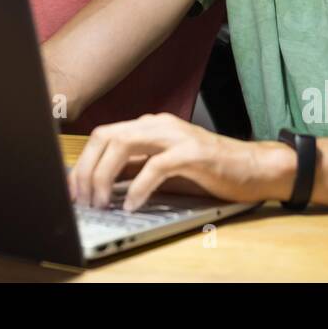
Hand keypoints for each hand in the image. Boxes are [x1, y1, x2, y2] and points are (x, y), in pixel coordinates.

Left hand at [67, 113, 286, 211]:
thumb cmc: (209, 169)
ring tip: (103, 202)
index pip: (102, 135)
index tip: (74, 189)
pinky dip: (138, 187)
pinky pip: (155, 165)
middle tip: (84, 199)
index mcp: (148, 126)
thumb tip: (100, 183)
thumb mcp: (163, 166)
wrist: (253, 168)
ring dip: (105, 176)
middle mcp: (158, 124)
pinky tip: (133, 204)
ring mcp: (175, 136)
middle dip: (87, 169)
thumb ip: (134, 167)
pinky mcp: (192, 153)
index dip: (83, 162)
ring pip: (123, 144)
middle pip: (105, 136)